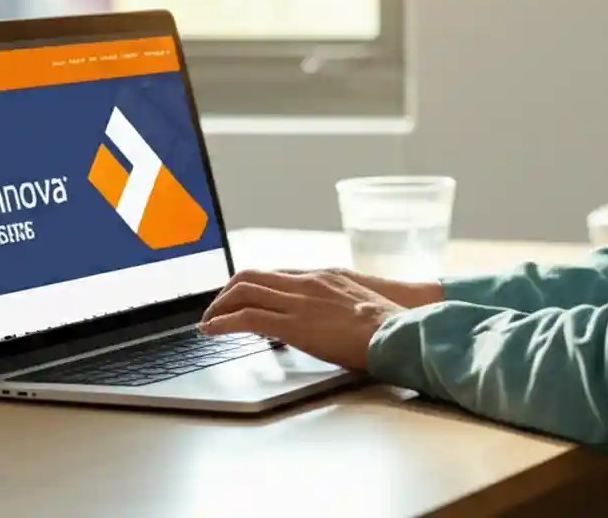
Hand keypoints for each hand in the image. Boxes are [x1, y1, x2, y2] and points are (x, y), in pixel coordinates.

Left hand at [198, 269, 413, 370]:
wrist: (399, 331)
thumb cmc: (388, 325)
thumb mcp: (359, 305)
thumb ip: (337, 307)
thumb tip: (324, 323)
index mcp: (323, 277)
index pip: (275, 274)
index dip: (250, 286)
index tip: (238, 298)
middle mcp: (306, 283)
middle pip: (252, 275)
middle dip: (226, 292)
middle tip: (215, 309)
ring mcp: (299, 301)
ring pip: (243, 291)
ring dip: (218, 306)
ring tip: (208, 322)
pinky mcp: (293, 324)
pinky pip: (246, 317)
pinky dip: (222, 322)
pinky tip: (211, 331)